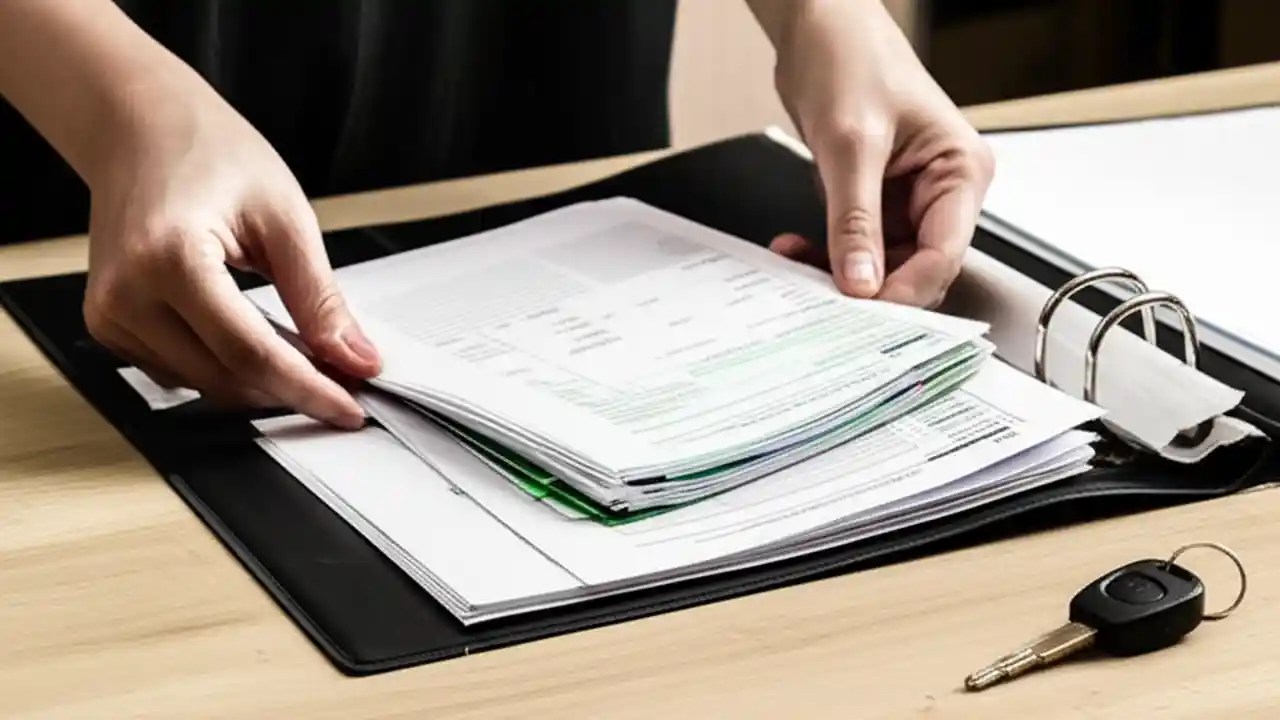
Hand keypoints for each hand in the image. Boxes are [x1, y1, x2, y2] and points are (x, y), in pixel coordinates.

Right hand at [82, 79, 378, 427]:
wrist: (139, 128)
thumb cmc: (208, 152)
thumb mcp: (285, 217)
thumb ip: (320, 297)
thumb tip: (356, 359)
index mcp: (170, 258)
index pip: (249, 353)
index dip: (307, 389)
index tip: (350, 409)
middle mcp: (127, 294)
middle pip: (225, 378)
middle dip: (291, 390)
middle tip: (346, 383)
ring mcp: (109, 314)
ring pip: (203, 384)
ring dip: (261, 384)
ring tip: (308, 358)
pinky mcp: (108, 325)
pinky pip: (178, 371)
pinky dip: (225, 369)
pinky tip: (258, 346)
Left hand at [765, 0, 993, 307]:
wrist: (816, 27)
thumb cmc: (850, 58)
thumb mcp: (851, 144)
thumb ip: (855, 220)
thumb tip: (860, 281)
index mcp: (960, 171)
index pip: (944, 253)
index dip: (906, 289)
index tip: (865, 311)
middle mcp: (940, 189)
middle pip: (916, 267)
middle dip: (871, 288)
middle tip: (826, 304)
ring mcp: (905, 197)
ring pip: (880, 263)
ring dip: (838, 273)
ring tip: (797, 270)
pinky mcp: (871, 199)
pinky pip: (853, 244)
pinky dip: (823, 253)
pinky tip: (793, 250)